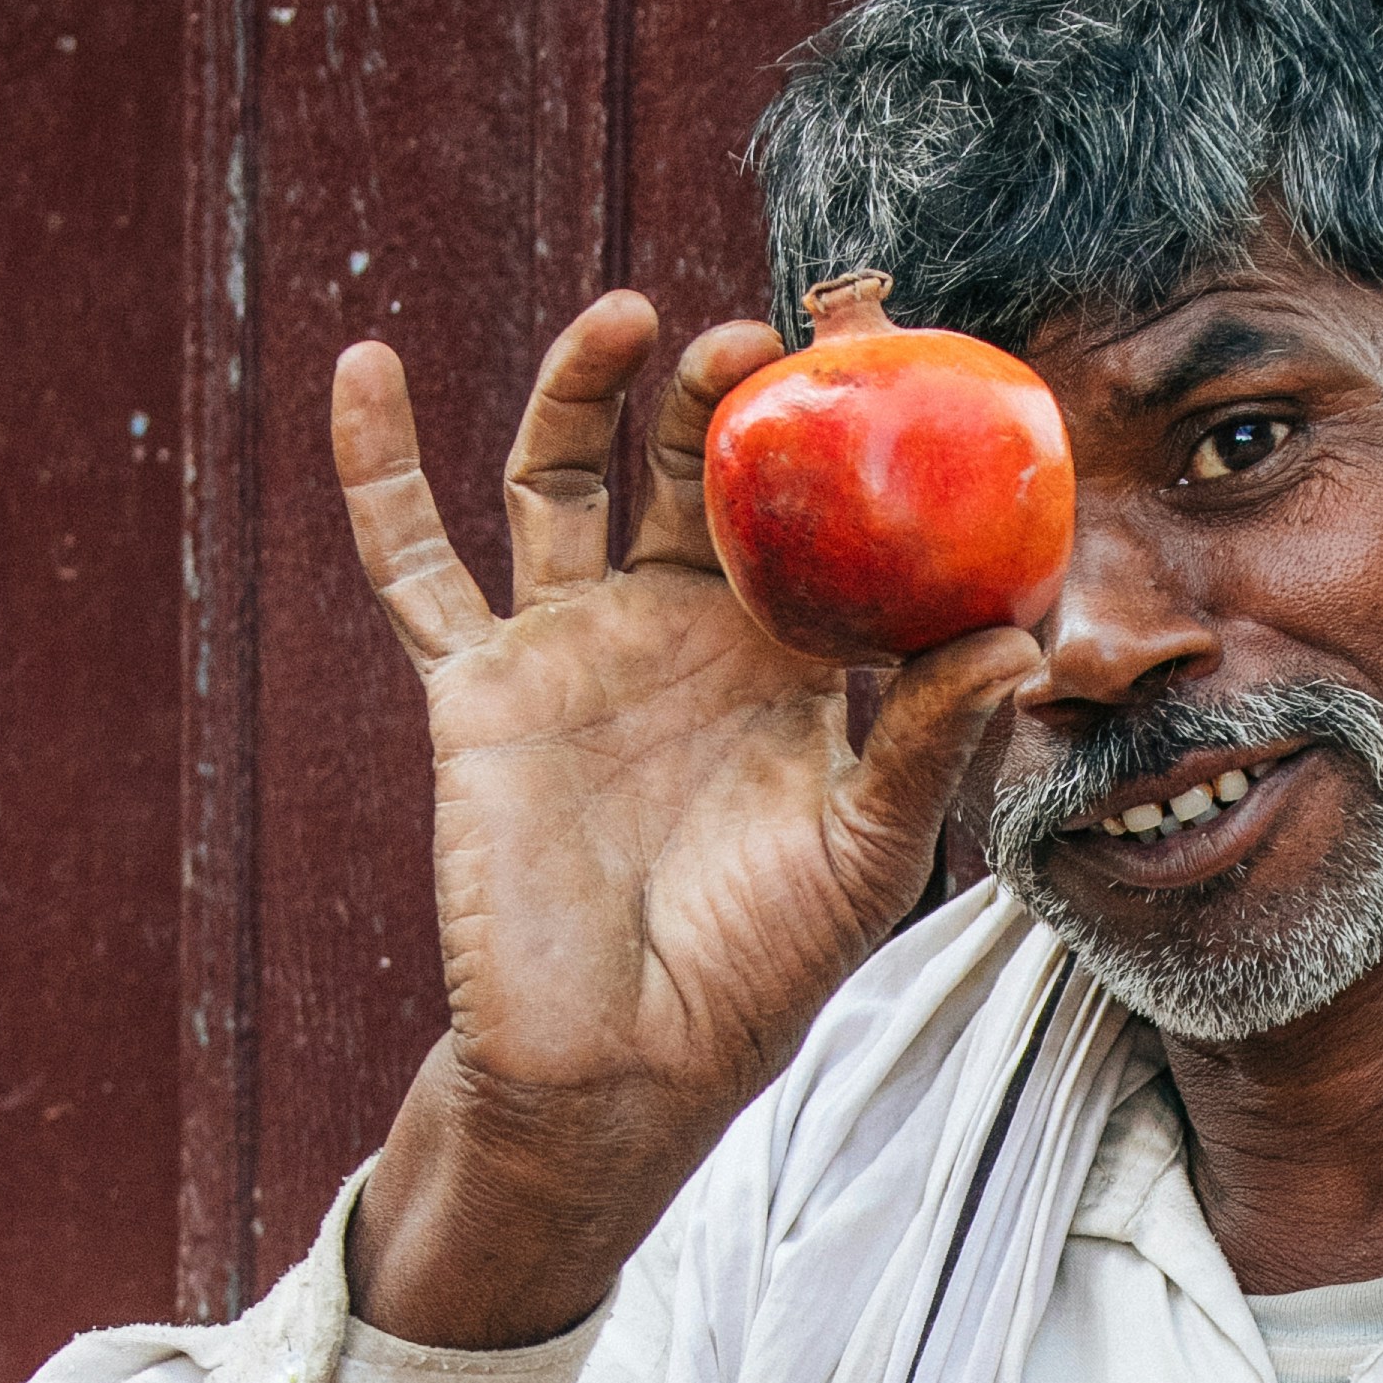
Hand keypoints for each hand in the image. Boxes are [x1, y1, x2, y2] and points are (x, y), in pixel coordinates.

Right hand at [336, 300, 1044, 1342]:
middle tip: (768, 341)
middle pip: (691, 466)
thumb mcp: (866, 852)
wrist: (621, 1065)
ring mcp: (570, 645)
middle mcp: (676, 628)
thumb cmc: (756, 970)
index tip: (880, 345)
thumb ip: (928, 742)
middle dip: (722, 391)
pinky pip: (413, 565)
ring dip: (585, 387)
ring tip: (631, 318)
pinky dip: (377, 471)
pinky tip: (361, 370)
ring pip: (565, 478)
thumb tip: (1020, 642)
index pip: (816, 510)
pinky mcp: (479, 685)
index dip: (841, 428)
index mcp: (782, 655)